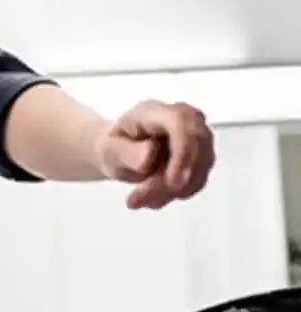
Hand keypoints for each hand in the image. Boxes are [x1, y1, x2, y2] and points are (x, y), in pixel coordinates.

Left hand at [95, 99, 214, 208]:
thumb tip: (151, 154)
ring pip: (198, 171)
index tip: (173, 183)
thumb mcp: (108, 150)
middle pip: (196, 150)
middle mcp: (186, 120)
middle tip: (139, 198)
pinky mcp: (202, 158)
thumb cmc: (115, 147)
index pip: (182, 123)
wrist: (118, 151)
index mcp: (158, 112)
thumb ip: (127, 152)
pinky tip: (151, 198)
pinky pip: (196, 181)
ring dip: (168, 192)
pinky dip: (173, 194)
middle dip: (169, 183)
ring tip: (138, 199)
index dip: (184, 153)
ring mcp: (198, 139)